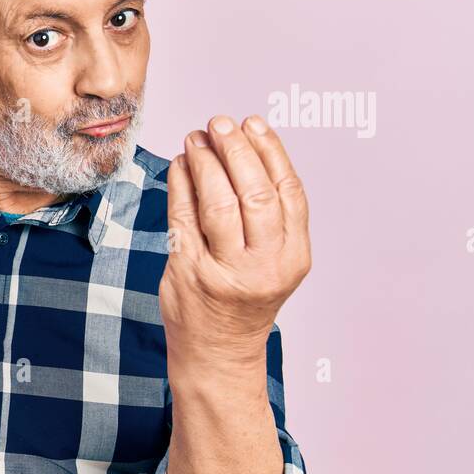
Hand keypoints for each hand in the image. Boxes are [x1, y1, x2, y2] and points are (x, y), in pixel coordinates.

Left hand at [161, 115, 310, 365]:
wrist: (218, 351)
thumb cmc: (246, 297)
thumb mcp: (276, 262)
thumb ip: (271, 217)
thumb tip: (248, 149)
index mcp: (293, 258)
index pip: (288, 192)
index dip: (270, 151)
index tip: (254, 124)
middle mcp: (263, 265)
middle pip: (255, 193)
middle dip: (236, 150)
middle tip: (221, 123)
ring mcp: (223, 271)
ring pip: (218, 203)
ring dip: (206, 162)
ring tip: (197, 138)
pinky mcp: (187, 272)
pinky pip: (183, 218)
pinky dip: (181, 184)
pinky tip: (180, 164)